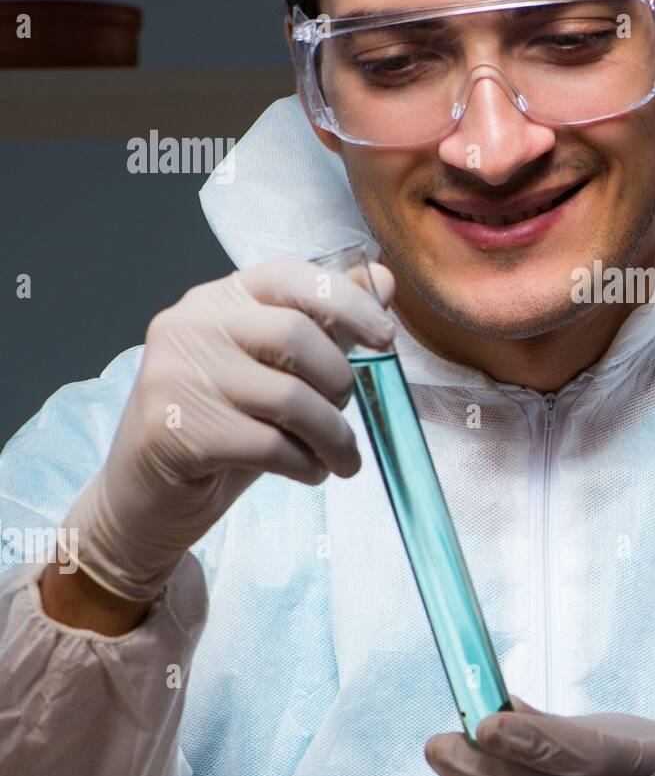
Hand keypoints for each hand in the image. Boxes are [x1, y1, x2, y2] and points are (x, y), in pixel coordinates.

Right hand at [63, 257, 395, 602]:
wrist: (148, 498)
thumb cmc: (223, 427)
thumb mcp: (278, 370)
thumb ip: (327, 324)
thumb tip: (385, 280)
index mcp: (219, 299)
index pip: (290, 277)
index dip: (348, 302)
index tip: (385, 338)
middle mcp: (191, 325)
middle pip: (296, 337)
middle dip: (339, 382)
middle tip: (345, 412)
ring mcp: (176, 375)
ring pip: (290, 399)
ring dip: (333, 435)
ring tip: (341, 456)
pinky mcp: (174, 430)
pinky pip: (270, 445)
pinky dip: (307, 464)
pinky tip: (309, 472)